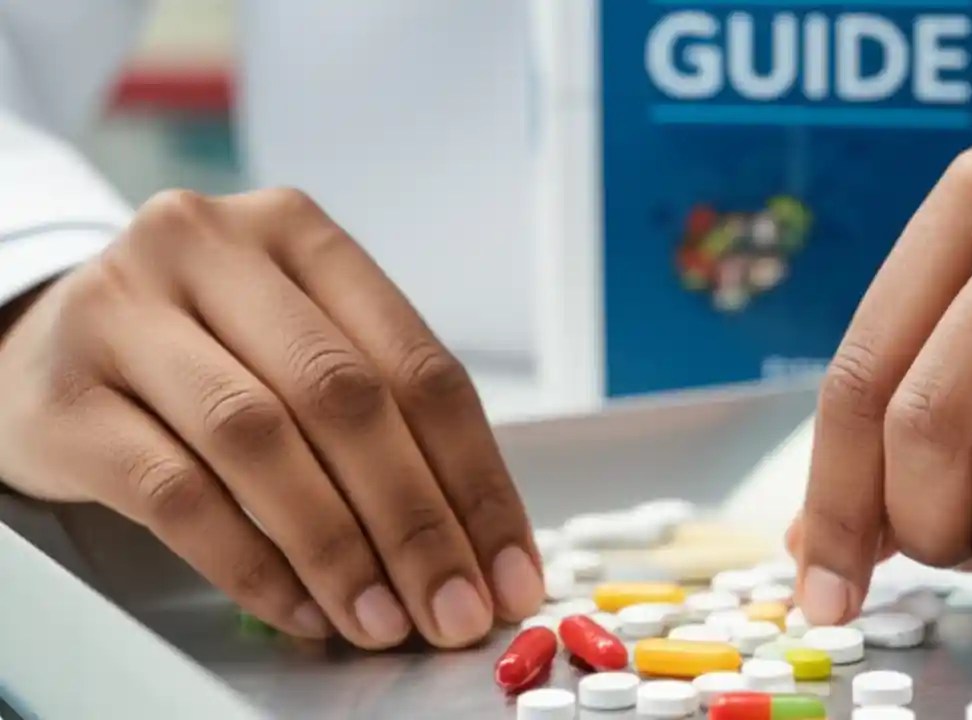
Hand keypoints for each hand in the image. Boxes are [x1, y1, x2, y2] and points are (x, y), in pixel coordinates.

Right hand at [0, 189, 543, 647]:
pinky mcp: (64, 395)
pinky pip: (175, 493)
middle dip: (414, 521)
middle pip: (344, 397)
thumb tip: (472, 546)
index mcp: (299, 233)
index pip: (418, 364)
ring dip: (336, 547)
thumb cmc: (202, 353)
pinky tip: (298, 607)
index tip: (506, 565)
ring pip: (258, 439)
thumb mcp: (295, 346)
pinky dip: (250, 562)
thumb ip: (380, 418)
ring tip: (378, 618)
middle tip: (450, 609)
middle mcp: (211, 247)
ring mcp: (126, 311)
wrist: (42, 348)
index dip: (474, 478)